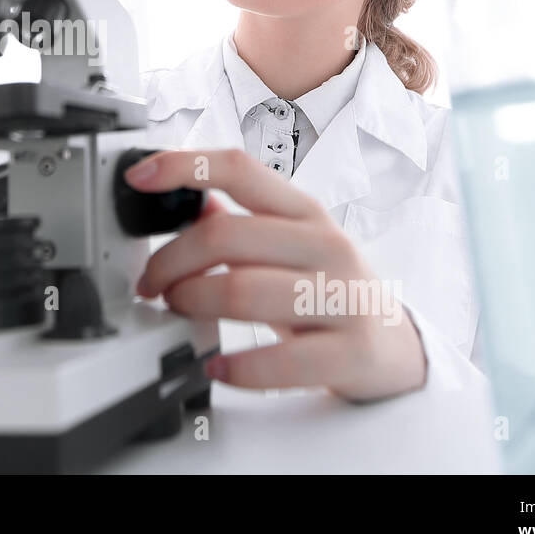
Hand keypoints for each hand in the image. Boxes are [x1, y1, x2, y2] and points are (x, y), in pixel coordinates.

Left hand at [126, 148, 428, 401]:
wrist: (396, 348)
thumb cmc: (330, 290)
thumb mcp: (290, 245)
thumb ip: (240, 223)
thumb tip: (183, 199)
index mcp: (304, 212)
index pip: (240, 169)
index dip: (184, 166)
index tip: (138, 176)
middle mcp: (325, 246)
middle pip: (225, 235)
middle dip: (170, 260)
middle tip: (152, 283)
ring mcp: (341, 298)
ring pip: (242, 291)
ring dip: (192, 302)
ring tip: (179, 310)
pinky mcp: (349, 352)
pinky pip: (278, 361)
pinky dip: (235, 367)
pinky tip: (217, 366)